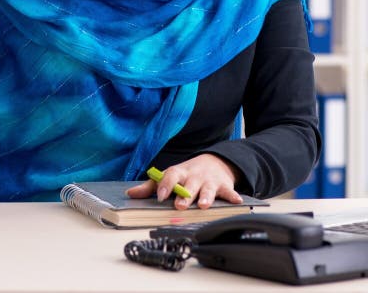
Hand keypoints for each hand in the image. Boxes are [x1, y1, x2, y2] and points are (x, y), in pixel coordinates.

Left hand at [126, 154, 243, 209]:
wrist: (213, 162)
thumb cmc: (186, 174)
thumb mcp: (169, 176)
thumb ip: (150, 186)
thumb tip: (130, 194)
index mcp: (179, 173)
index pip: (170, 176)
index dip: (165, 185)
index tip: (160, 196)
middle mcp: (194, 176)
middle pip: (189, 185)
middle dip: (185, 195)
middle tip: (179, 205)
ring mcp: (209, 181)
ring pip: (207, 189)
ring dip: (206, 197)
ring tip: (204, 205)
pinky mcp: (224, 186)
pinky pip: (229, 192)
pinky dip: (233, 196)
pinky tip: (237, 201)